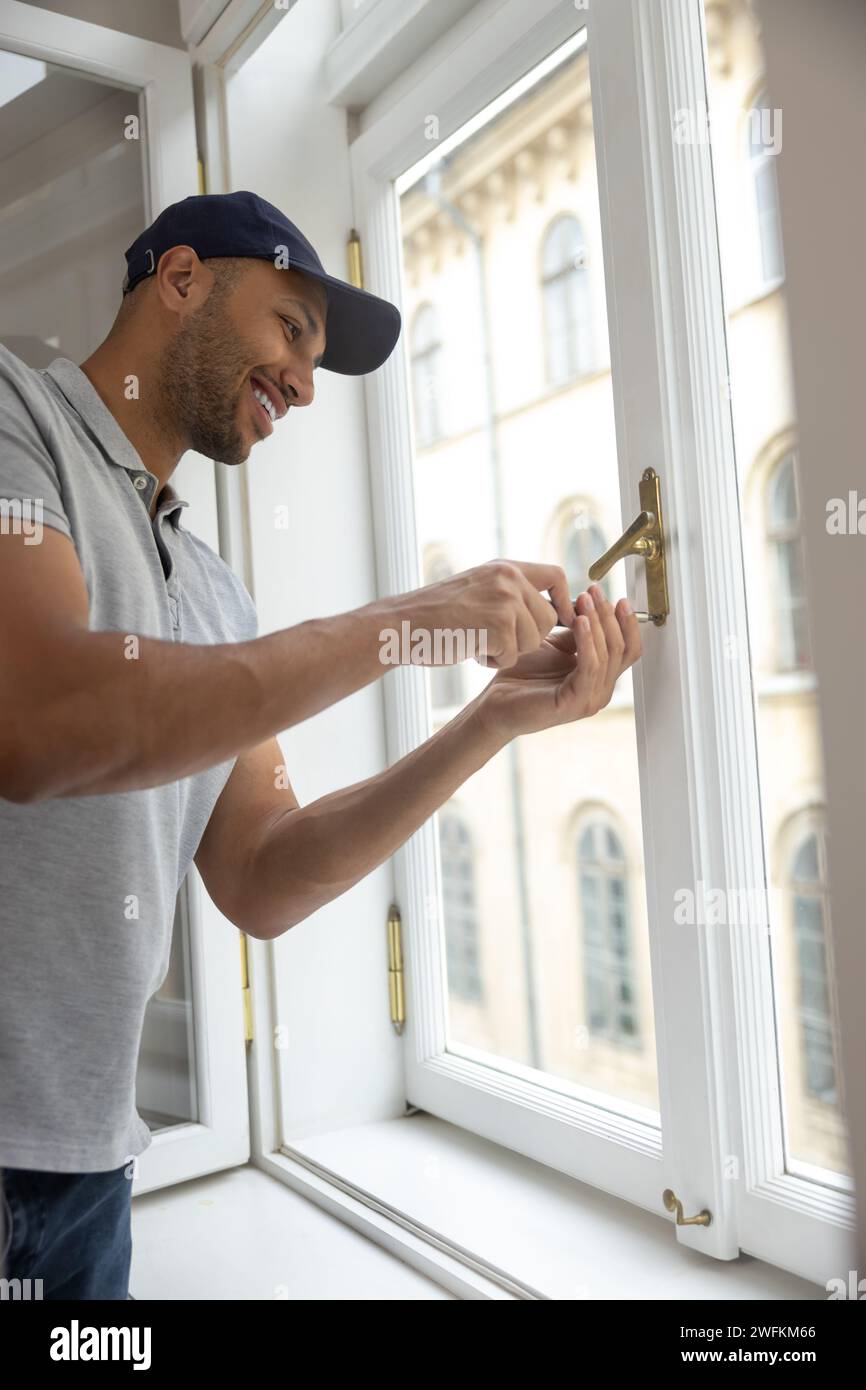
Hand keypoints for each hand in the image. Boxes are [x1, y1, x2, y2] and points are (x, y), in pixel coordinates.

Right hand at [388, 559, 574, 669]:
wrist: (404, 623)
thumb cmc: (437, 614)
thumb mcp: (478, 588)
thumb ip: (511, 592)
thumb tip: (553, 611)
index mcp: (506, 567)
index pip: (557, 576)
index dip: (565, 601)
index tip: (562, 619)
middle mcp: (509, 579)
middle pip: (549, 618)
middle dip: (529, 637)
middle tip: (495, 639)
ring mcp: (506, 601)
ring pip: (533, 640)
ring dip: (509, 651)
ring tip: (477, 641)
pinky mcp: (499, 626)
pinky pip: (513, 656)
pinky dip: (493, 661)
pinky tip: (471, 650)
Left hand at [474, 585, 641, 740]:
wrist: (497, 702)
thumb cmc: (523, 675)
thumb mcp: (556, 646)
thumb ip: (577, 632)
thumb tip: (591, 607)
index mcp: (601, 677)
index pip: (628, 648)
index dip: (626, 621)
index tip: (615, 595)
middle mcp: (601, 690)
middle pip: (621, 648)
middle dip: (609, 615)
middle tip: (595, 591)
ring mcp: (591, 699)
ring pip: (608, 655)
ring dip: (598, 622)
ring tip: (585, 600)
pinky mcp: (575, 703)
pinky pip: (590, 667)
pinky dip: (587, 641)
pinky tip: (580, 621)